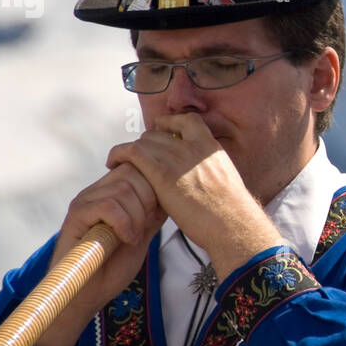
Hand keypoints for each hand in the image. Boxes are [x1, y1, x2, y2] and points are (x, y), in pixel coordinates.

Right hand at [35, 163, 166, 345]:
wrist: (88, 293)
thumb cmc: (113, 266)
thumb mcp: (142, 234)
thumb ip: (152, 213)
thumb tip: (171, 191)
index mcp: (112, 192)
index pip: (139, 167)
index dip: (155, 187)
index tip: (155, 215)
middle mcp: (97, 191)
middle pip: (132, 172)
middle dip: (148, 200)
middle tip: (145, 227)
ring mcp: (85, 200)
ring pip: (122, 189)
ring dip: (137, 216)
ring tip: (133, 237)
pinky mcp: (76, 215)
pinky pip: (107, 205)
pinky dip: (123, 223)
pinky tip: (125, 239)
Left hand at [105, 113, 282, 280]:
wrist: (232, 224)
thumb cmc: (231, 213)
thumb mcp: (226, 181)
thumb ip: (210, 171)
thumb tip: (203, 179)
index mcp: (211, 147)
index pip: (187, 121)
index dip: (171, 125)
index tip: (163, 134)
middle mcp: (193, 147)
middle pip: (160, 132)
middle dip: (147, 142)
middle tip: (140, 157)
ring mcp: (178, 159)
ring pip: (145, 141)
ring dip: (132, 150)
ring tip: (123, 161)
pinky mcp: (162, 174)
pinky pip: (133, 153)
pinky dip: (119, 154)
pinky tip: (113, 162)